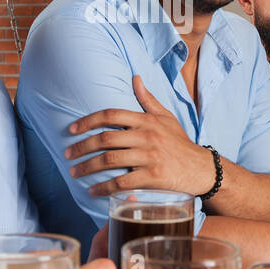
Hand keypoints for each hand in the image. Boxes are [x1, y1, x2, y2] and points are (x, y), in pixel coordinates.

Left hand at [64, 75, 215, 197]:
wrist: (201, 169)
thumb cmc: (180, 143)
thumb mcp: (166, 118)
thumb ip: (148, 99)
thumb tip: (135, 78)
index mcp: (147, 120)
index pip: (111, 115)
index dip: (88, 120)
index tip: (72, 129)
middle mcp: (147, 136)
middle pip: (105, 139)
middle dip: (82, 147)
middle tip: (67, 154)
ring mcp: (149, 157)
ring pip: (110, 161)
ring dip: (87, 167)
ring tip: (74, 172)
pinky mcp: (152, 177)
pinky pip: (122, 182)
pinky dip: (104, 188)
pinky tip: (92, 190)